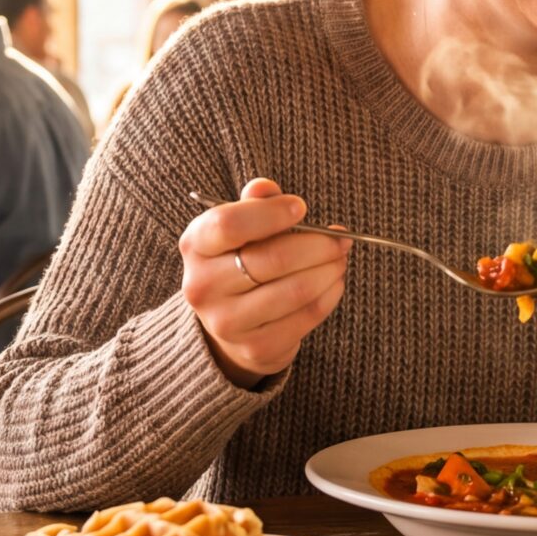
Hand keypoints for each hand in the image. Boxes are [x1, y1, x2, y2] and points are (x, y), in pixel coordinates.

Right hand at [179, 178, 353, 389]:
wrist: (229, 324)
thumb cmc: (239, 261)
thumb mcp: (239, 228)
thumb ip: (254, 204)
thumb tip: (266, 188)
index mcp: (195, 245)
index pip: (229, 225)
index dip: (271, 214)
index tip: (301, 207)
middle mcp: (202, 286)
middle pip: (271, 259)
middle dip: (317, 245)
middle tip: (340, 238)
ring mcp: (227, 322)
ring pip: (295, 290)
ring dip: (329, 269)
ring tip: (340, 257)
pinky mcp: (256, 347)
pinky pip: (306, 316)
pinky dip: (330, 294)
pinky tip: (334, 281)